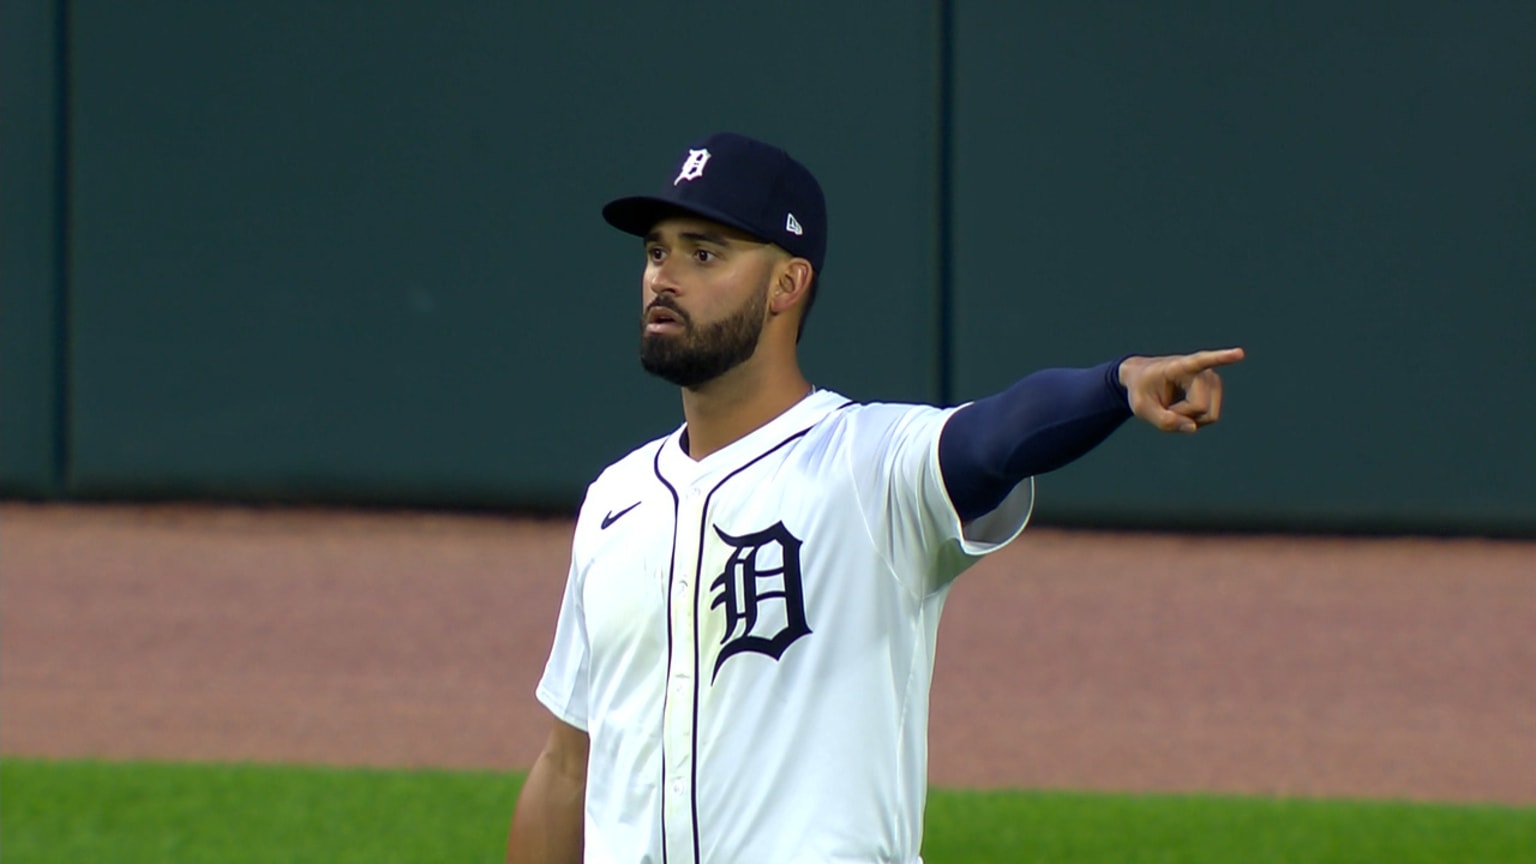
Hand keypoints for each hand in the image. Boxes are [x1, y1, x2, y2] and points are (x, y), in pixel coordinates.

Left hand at [1118, 347, 1244, 432]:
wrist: (1144, 379)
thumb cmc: (1141, 390)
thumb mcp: (1141, 408)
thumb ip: (1164, 421)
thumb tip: (1193, 428)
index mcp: (1180, 366)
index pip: (1202, 361)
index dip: (1221, 358)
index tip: (1240, 353)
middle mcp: (1202, 371)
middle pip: (1200, 408)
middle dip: (1181, 416)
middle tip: (1165, 407)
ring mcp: (1212, 380)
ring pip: (1209, 415)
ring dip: (1188, 419)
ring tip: (1174, 406)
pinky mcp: (1216, 390)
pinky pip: (1210, 417)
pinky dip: (1194, 420)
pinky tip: (1183, 409)